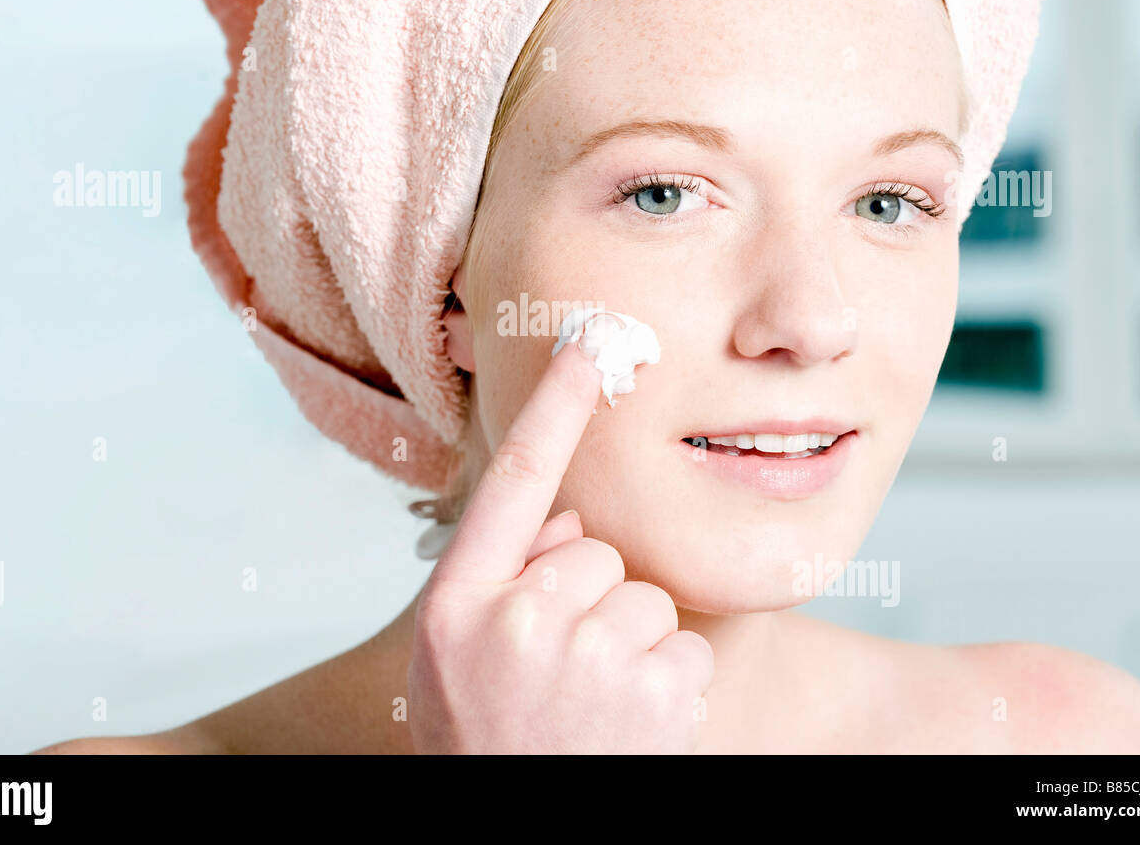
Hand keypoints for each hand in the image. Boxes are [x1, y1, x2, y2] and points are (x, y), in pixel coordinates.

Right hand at [407, 322, 714, 752]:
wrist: (508, 827)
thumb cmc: (484, 736)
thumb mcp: (457, 655)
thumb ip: (500, 576)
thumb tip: (566, 517)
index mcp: (457, 606)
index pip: (511, 482)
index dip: (554, 407)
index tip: (591, 343)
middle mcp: (516, 623)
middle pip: (593, 549)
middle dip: (587, 596)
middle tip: (556, 671)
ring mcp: (585, 663)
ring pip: (644, 598)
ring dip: (627, 644)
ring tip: (588, 706)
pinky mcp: (651, 698)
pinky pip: (682, 648)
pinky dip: (666, 684)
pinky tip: (625, 727)